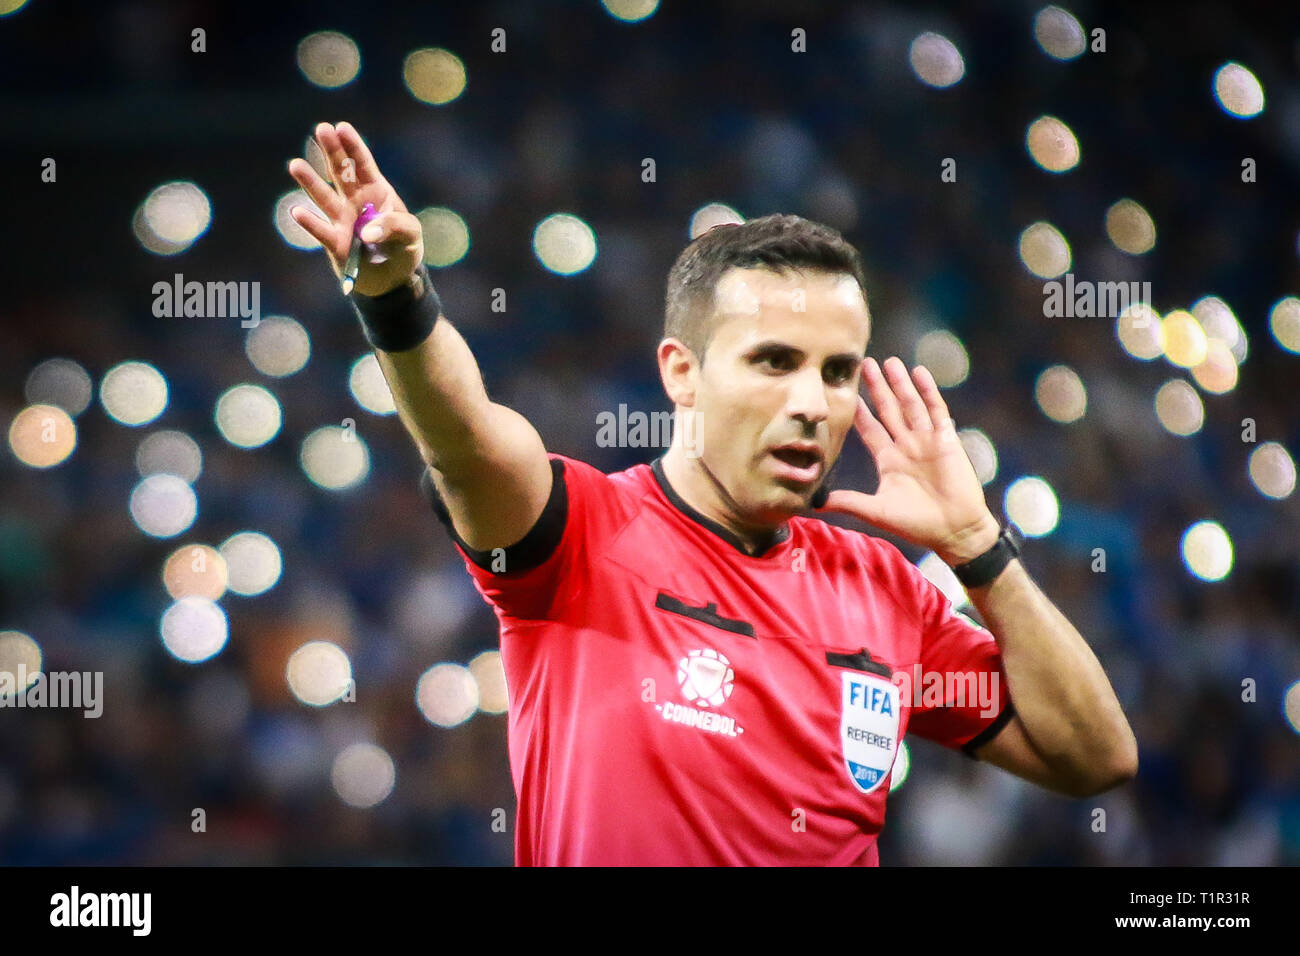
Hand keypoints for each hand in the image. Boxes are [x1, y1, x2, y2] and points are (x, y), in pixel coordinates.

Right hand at [286, 122, 424, 296]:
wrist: (394, 278)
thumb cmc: (404, 248)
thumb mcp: (411, 234)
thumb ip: (395, 226)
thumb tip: (366, 232)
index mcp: (376, 191)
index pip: (363, 163)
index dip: (353, 146)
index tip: (341, 127)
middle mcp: (354, 200)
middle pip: (340, 172)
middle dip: (332, 151)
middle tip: (321, 129)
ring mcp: (342, 219)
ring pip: (324, 197)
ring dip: (310, 182)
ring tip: (296, 165)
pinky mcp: (335, 243)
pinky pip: (321, 231)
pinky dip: (310, 222)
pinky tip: (297, 212)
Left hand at [819, 356, 999, 566]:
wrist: (954, 531)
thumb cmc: (916, 524)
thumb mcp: (876, 510)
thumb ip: (847, 501)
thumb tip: (813, 502)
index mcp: (889, 460)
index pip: (870, 429)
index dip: (859, 411)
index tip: (847, 393)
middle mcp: (907, 446)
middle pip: (888, 410)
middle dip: (877, 387)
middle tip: (864, 363)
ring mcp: (927, 441)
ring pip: (910, 405)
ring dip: (900, 383)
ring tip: (889, 362)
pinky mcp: (946, 440)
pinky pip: (936, 410)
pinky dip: (927, 391)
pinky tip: (919, 372)